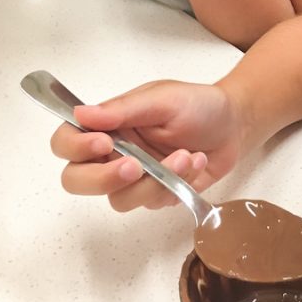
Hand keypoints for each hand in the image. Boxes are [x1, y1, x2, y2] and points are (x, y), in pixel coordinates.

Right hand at [51, 79, 243, 210]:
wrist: (234, 125)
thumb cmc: (197, 104)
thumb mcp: (163, 99)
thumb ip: (124, 109)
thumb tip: (80, 113)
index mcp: (108, 124)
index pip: (66, 141)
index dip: (75, 147)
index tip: (103, 143)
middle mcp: (113, 153)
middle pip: (77, 180)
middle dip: (104, 179)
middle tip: (135, 167)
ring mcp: (134, 177)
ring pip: (119, 199)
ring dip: (154, 182)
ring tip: (185, 156)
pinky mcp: (157, 194)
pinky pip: (153, 202)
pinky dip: (177, 183)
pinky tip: (196, 162)